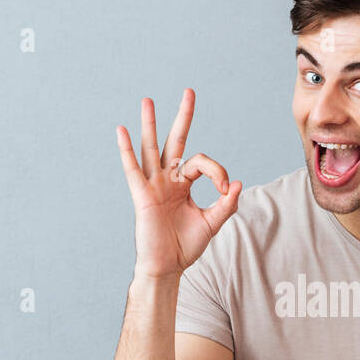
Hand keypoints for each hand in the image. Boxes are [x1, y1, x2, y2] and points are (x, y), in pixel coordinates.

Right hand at [116, 89, 241, 278]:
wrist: (167, 267)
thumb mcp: (212, 223)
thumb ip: (226, 204)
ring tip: (148, 100)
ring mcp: (153, 185)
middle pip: (175, 141)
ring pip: (151, 148)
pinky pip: (133, 169)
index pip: (202, 163)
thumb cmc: (185, 247)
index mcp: (183, 185)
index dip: (218, 172)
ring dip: (150, 124)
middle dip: (183, 117)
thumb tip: (237, 183)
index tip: (226, 191)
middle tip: (189, 92)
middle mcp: (167, 180)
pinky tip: (121, 130)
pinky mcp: (142, 196)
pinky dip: (126, 150)